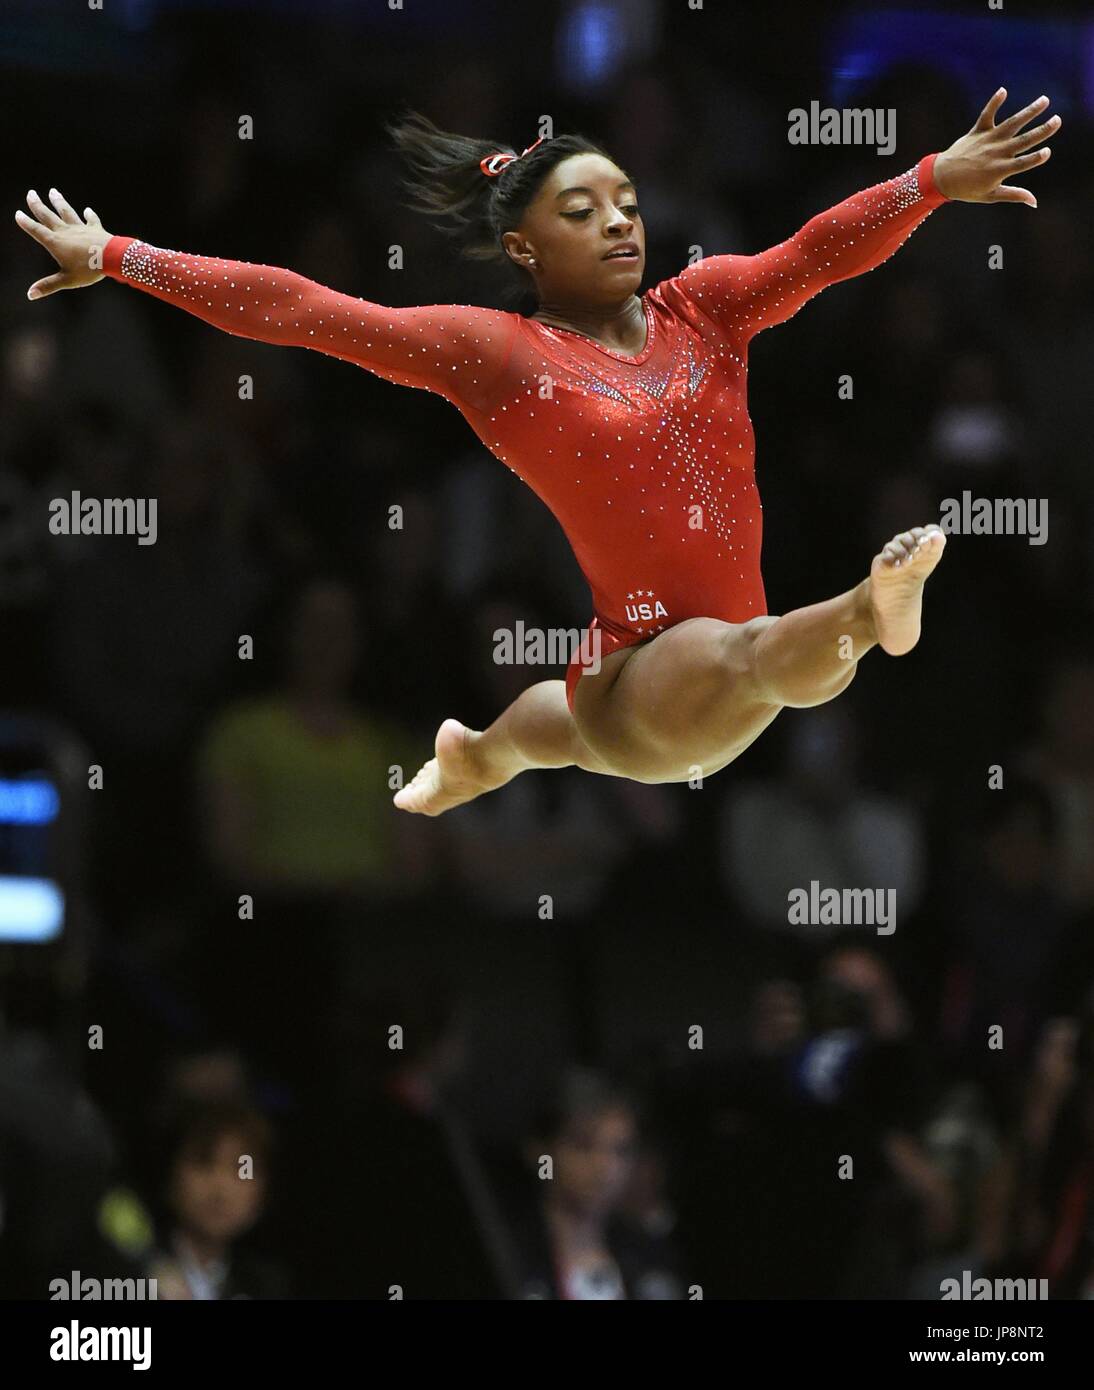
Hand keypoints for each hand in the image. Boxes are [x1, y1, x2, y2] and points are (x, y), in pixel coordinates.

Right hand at [14, 188, 112, 297]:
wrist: (112, 257)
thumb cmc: (89, 270)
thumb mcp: (67, 280)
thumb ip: (48, 285)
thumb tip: (30, 294)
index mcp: (55, 243)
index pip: (37, 231)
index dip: (26, 223)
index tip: (18, 214)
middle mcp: (66, 232)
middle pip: (48, 216)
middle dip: (38, 205)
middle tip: (30, 193)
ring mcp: (81, 228)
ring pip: (67, 212)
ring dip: (59, 202)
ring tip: (52, 191)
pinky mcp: (96, 229)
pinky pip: (91, 220)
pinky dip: (89, 215)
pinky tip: (87, 210)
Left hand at [933, 89, 1060, 207]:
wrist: (941, 178)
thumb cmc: (967, 189)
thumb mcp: (990, 195)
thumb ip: (1013, 195)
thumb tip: (1034, 202)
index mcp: (1000, 170)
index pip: (1022, 163)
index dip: (1035, 158)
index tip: (1047, 151)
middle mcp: (996, 153)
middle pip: (1023, 141)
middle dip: (1041, 131)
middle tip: (1057, 120)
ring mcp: (987, 140)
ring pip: (1011, 124)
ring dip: (1029, 112)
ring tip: (1044, 100)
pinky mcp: (977, 131)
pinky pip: (987, 114)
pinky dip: (994, 102)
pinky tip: (1003, 90)